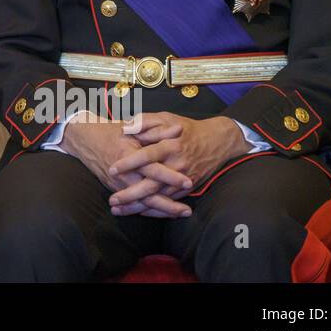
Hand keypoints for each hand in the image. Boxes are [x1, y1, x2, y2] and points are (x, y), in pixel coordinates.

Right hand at [62, 113, 192, 217]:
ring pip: (142, 202)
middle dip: (169, 204)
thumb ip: (157, 129)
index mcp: (130, 154)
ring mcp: (119, 183)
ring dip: (161, 210)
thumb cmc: (112, 131)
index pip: (153, 169)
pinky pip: (133, 204)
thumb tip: (179, 130)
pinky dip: (147, 210)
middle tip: (187, 210)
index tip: (188, 182)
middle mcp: (125, 173)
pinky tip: (162, 214)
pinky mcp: (115, 188)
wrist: (84, 139)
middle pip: (149, 193)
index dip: (170, 177)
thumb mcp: (134, 126)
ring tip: (180, 213)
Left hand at [106, 113, 248, 214]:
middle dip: (130, 194)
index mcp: (170, 146)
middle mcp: (177, 165)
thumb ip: (146, 122)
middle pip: (151, 184)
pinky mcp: (188, 188)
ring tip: (118, 210)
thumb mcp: (167, 118)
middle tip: (112, 200)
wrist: (218, 141)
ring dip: (138, 206)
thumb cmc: (187, 129)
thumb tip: (126, 127)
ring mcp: (183, 179)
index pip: (147, 156)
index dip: (129, 163)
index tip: (112, 169)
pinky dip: (153, 210)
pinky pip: (169, 202)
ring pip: (158, 198)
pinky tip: (137, 212)